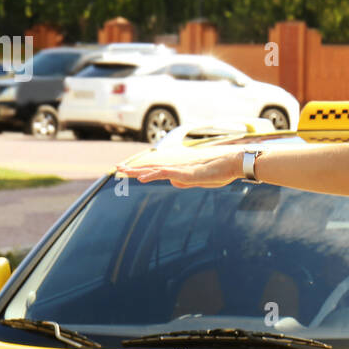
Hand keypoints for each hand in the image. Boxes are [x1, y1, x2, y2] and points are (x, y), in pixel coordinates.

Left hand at [120, 151, 241, 188]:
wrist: (231, 165)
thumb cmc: (220, 173)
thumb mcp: (199, 181)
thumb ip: (185, 182)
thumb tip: (172, 182)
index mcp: (179, 171)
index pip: (157, 170)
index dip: (142, 170)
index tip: (129, 171)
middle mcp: (177, 168)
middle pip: (151, 167)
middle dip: (133, 168)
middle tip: (117, 168)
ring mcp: (180, 170)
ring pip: (153, 169)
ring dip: (137, 170)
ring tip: (121, 170)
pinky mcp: (185, 174)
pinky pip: (164, 174)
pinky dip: (151, 175)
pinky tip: (140, 178)